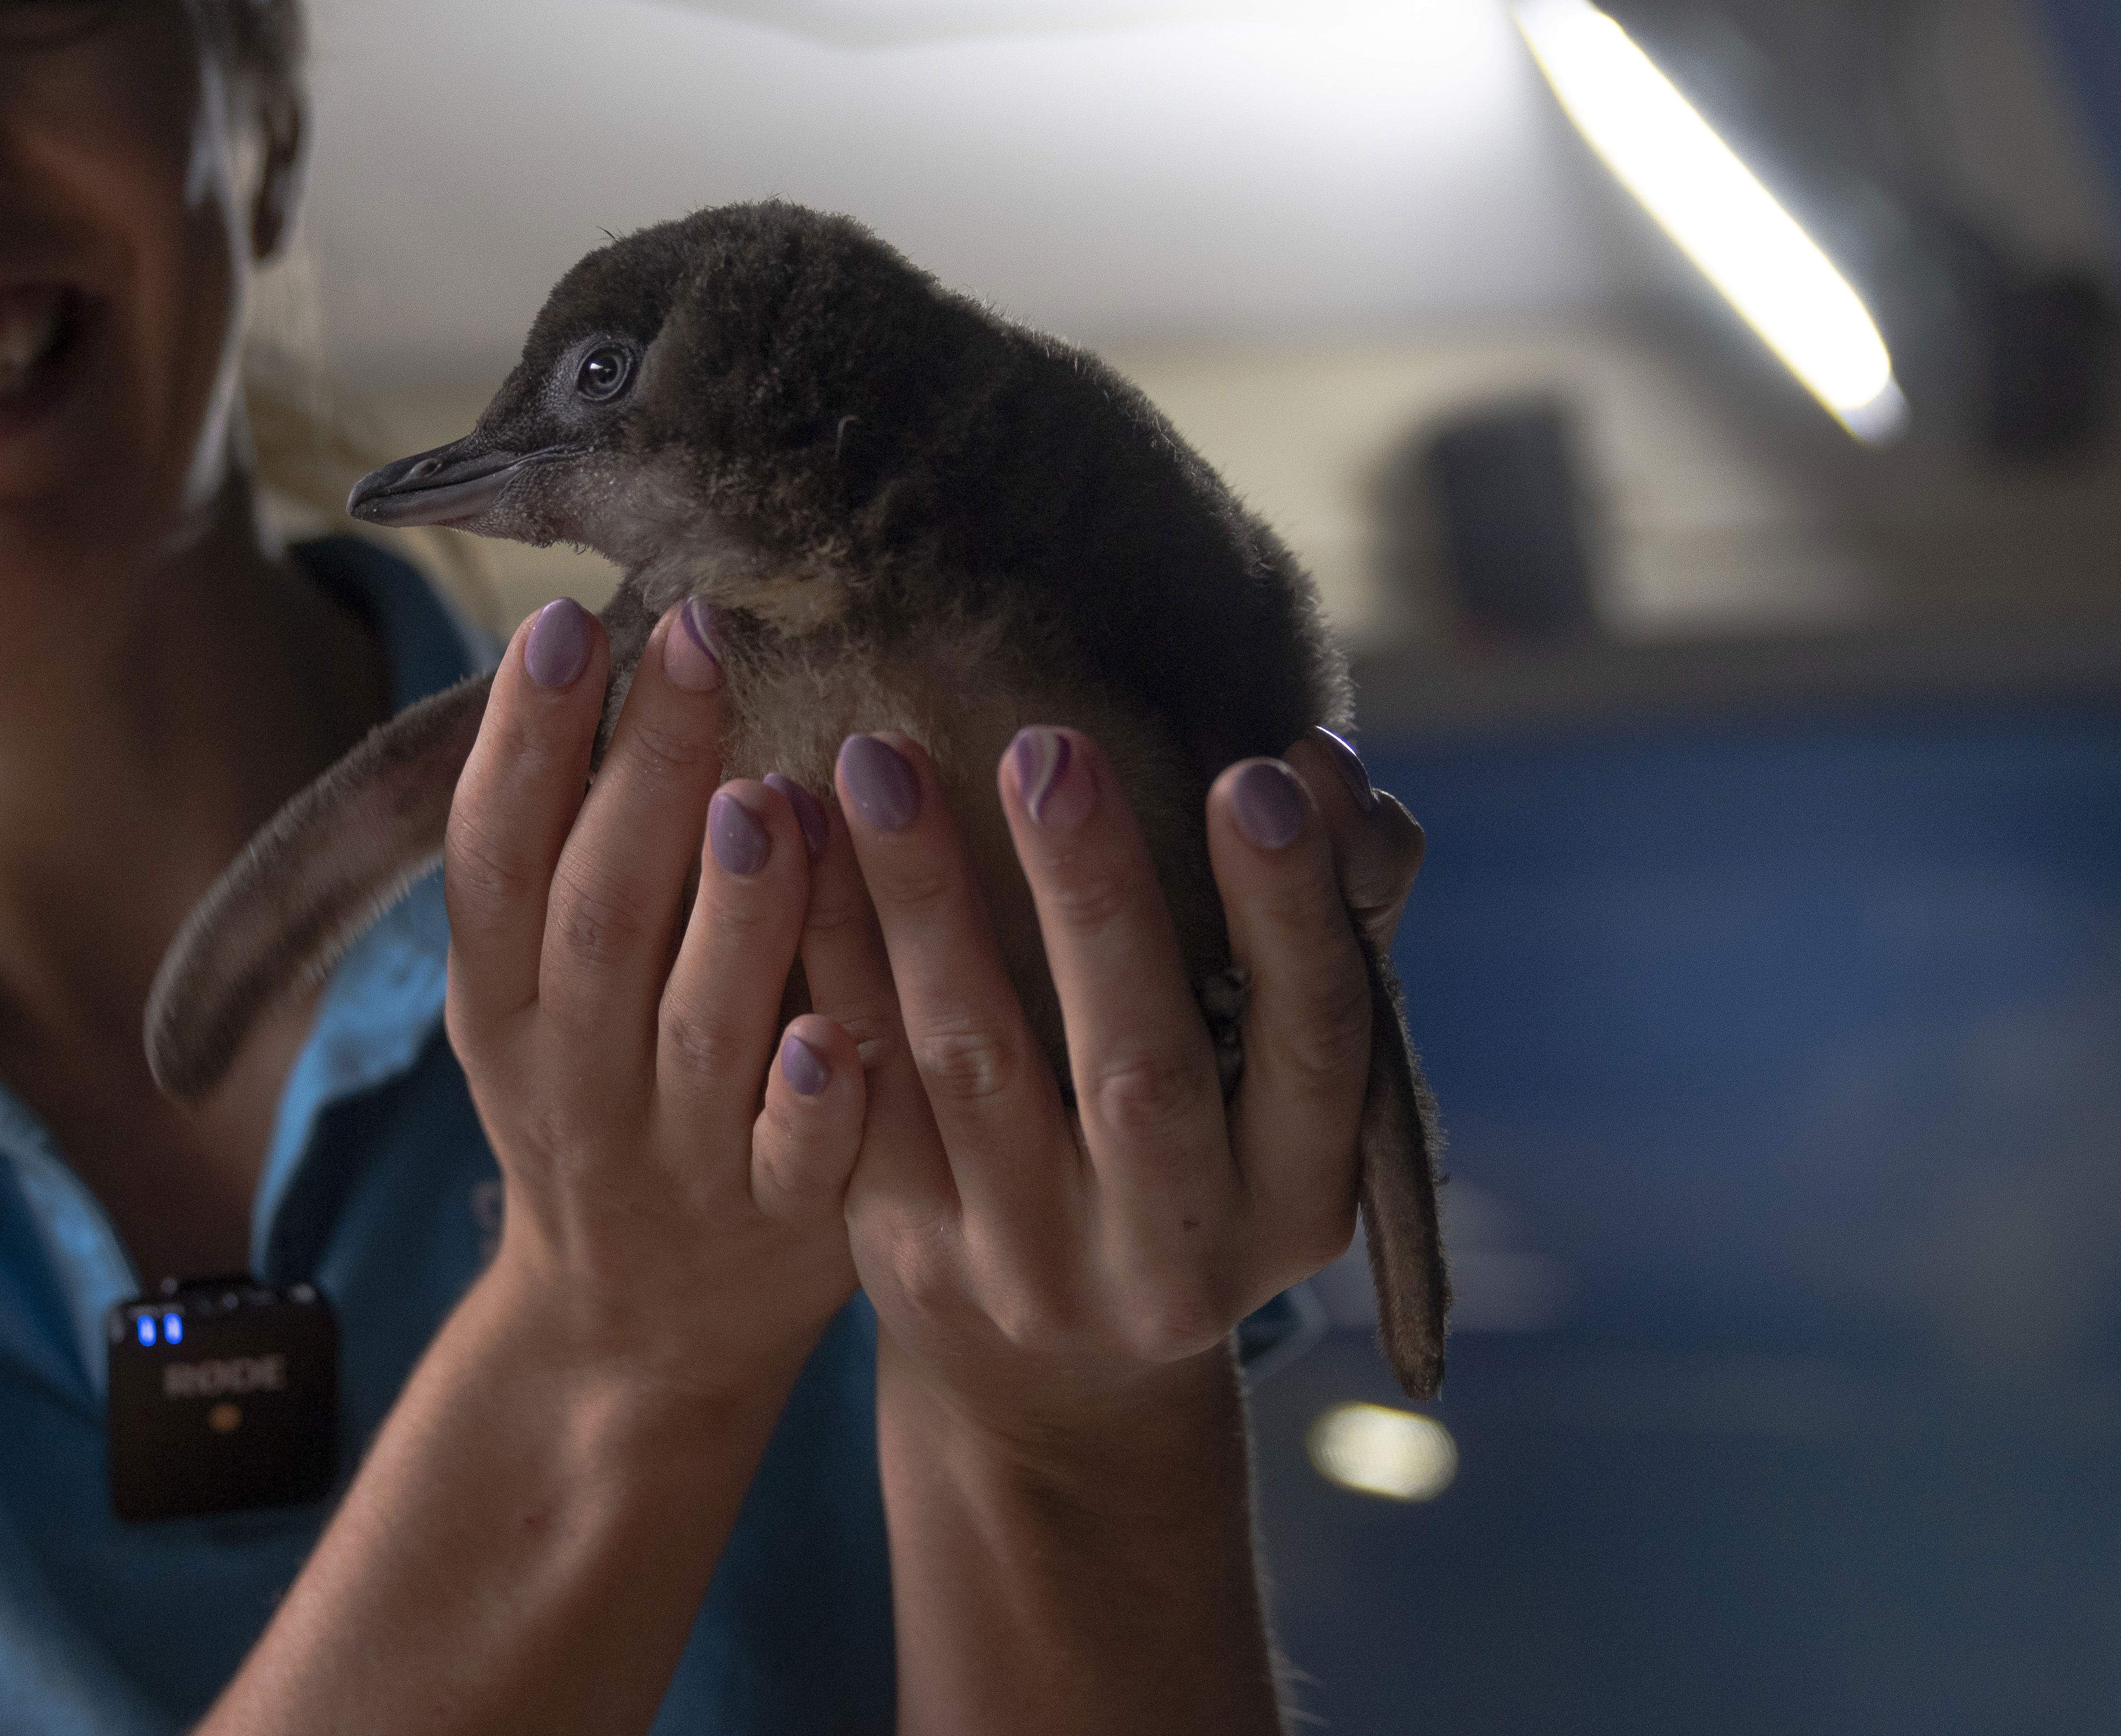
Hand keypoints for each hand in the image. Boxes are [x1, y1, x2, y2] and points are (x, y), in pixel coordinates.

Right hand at [438, 598, 869, 1407]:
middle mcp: (572, 1076)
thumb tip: (587, 645)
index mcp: (502, 1004)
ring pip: (699, 1031)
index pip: (493, 856)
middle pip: (597, 917)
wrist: (628, 1330)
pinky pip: (796, 1164)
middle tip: (694, 638)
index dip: (522, 742)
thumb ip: (560, 855)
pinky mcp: (778, 1228)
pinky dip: (814, 1102)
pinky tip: (841, 1030)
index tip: (566, 621)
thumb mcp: (534, 990)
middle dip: (639, 774)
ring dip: (733, 918)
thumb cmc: (601, 1093)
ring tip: (766, 798)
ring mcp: (676, 1157)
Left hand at [805, 724, 1419, 1456]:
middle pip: (1135, 1065)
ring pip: (968, 1064)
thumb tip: (1323, 764)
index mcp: (1298, 1199)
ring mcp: (1027, 1265)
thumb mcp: (1280, 1084)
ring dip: (922, 900)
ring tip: (878, 758)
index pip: (1313, 1041)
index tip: (1251, 770)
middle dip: (1092, 896)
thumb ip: (1324, 918)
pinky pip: (856, 1087)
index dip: (1287, 911)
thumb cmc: (1192, 1157)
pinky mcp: (903, 1251)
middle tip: (1047, 746)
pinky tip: (797, 844)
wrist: (1052, 1374)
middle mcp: (1171, 1252)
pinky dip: (829, 956)